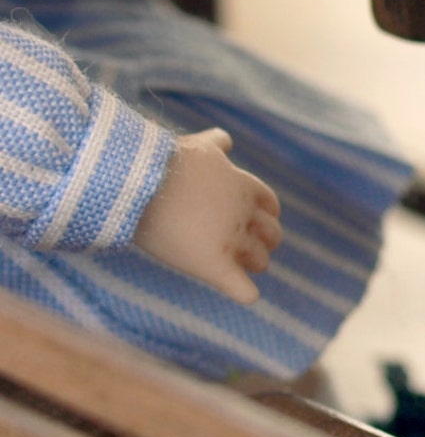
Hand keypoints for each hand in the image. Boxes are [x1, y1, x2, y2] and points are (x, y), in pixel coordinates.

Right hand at [133, 129, 281, 303]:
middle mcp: (244, 213)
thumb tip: (226, 140)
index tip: (264, 221)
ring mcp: (231, 239)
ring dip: (257, 264)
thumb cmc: (165, 163)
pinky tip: (250, 296)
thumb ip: (216, 143)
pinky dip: (245, 292)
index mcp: (244, 185)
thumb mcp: (198, 145)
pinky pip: (238, 285)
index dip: (268, 215)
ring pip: (258, 258)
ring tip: (254, 268)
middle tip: (260, 251)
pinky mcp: (212, 264)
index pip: (269, 205)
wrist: (141, 183)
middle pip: (270, 232)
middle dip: (267, 242)